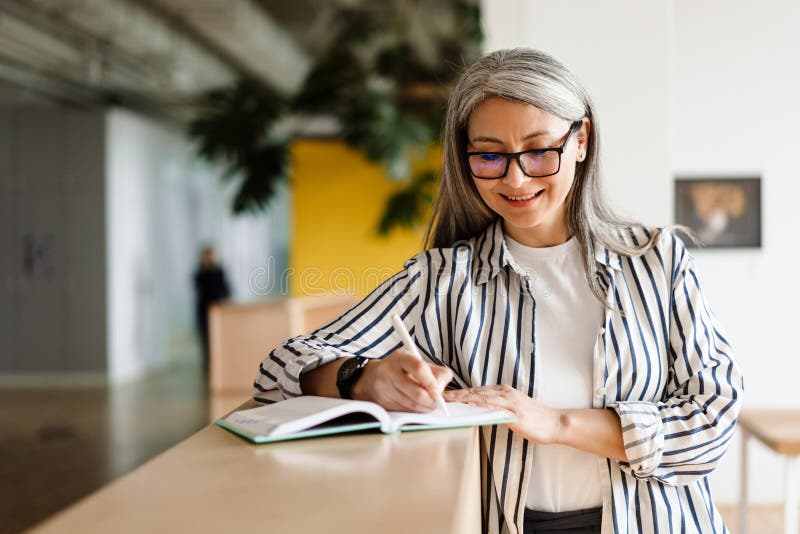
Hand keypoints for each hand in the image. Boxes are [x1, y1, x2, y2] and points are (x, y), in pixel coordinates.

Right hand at [351, 350, 452, 412]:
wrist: (371, 378)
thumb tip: (442, 388)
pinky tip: (417, 406)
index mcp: (400, 357)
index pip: (419, 369)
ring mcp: (383, 388)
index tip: (439, 393)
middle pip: (417, 392)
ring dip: (425, 407)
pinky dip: (415, 411)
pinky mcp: (382, 402)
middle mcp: (389, 371)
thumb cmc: (402, 370)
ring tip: (429, 404)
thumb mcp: (418, 363)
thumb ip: (437, 372)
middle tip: (438, 402)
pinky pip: (405, 411)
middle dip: (432, 401)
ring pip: (412, 404)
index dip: (432, 383)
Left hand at [443, 384, 561, 443]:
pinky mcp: (515, 412)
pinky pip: (494, 408)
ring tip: (450, 401)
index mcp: (504, 391)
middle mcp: (505, 392)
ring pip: (482, 397)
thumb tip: (479, 412)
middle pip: (476, 392)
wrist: (555, 423)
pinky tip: (471, 407)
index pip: (477, 390)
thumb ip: (497, 409)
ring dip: (465, 398)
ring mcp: (510, 401)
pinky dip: (481, 406)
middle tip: (441, 395)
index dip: (461, 392)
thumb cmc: (535, 419)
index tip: (446, 394)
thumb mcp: (512, 411)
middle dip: (458, 394)